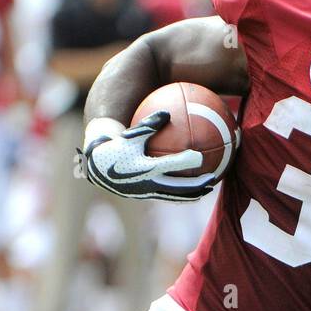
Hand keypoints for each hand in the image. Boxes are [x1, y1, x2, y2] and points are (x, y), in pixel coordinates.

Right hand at [82, 111, 217, 201]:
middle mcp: (147, 183)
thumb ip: (149, 123)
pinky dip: (182, 195)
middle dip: (196, 186)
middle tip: (212, 180)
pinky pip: (169, 196)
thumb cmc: (116, 145)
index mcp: (144, 167)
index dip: (185, 161)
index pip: (169, 164)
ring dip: (193, 195)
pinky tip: (194, 190)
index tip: (201, 157)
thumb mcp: (131, 133)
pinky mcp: (147, 197)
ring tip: (208, 190)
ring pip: (175, 196)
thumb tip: (167, 113)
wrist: (98, 167)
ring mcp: (147, 193)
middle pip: (177, 188)